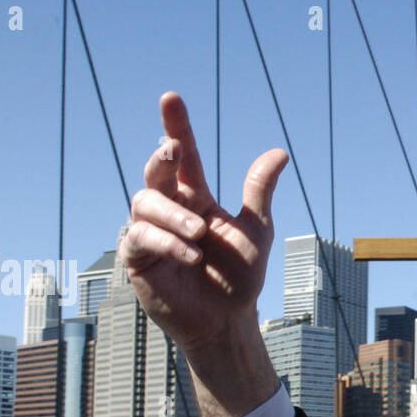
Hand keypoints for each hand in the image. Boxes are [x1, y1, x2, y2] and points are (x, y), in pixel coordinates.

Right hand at [121, 92, 288, 355]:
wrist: (228, 319)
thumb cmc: (239, 276)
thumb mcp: (256, 231)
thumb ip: (259, 192)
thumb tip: (279, 152)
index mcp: (195, 197)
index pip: (183, 155)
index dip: (176, 126)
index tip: (171, 98)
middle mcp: (170, 209)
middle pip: (156, 172)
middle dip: (162, 157)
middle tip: (175, 150)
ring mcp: (150, 231)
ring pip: (145, 203)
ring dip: (173, 215)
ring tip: (199, 234)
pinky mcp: (138, 258)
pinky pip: (141, 238)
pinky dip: (167, 242)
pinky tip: (191, 254)